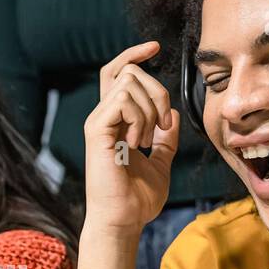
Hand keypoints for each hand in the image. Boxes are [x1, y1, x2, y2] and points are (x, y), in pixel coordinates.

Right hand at [82, 42, 179, 237]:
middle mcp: (103, 117)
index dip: (134, 55)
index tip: (155, 47)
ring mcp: (97, 122)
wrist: (123, 220)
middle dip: (157, 91)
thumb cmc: (137, 200)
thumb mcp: (161, 164)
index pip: (118, 73)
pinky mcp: (96, 130)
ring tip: (147, 139)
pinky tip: (138, 142)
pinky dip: (139, 117)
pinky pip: (123, 99)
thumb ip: (166, 140)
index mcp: (115, 121)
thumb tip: (172, 116)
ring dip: (149, 109)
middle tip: (162, 126)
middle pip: (129, 73)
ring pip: (129, 83)